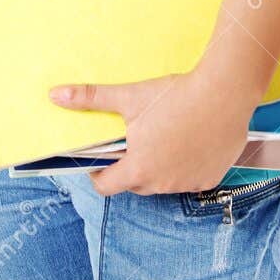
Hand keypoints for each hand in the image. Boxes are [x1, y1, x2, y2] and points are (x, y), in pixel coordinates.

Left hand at [49, 69, 256, 195]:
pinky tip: (189, 141)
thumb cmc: (174, 96)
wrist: (224, 93)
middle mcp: (161, 184)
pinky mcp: (210, 178)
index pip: (105, 186)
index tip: (102, 157)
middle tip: (137, 137)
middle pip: (135, 183)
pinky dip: (186, 166)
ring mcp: (188, 184)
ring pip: (163, 181)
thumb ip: (90, 99)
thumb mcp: (128, 97)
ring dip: (159, 167)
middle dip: (131, 165)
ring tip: (165, 136)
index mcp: (137, 169)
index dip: (99, 172)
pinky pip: (189, 178)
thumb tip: (55, 95)